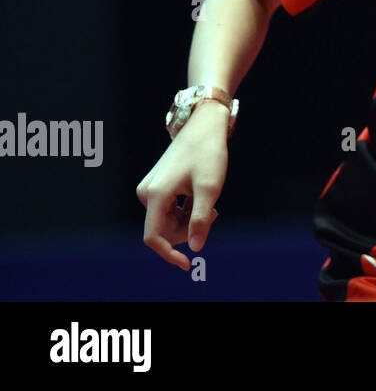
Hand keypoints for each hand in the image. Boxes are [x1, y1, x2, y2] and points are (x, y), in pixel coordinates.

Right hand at [136, 101, 228, 269]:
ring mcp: (150, 189)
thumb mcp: (209, 188)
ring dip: (188, 220)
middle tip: (213, 215)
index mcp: (155, 195)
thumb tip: (195, 247)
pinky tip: (200, 197)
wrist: (204, 126)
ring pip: (167, 221)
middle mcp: (146, 193)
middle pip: (162, 230)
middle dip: (187, 230)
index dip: (169, 254)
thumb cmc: (209, 153)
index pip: (153, 237)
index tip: (189, 264)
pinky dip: (185, 211)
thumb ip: (200, 219)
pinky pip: (168, 210)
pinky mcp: (156, 186)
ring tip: (210, 204)